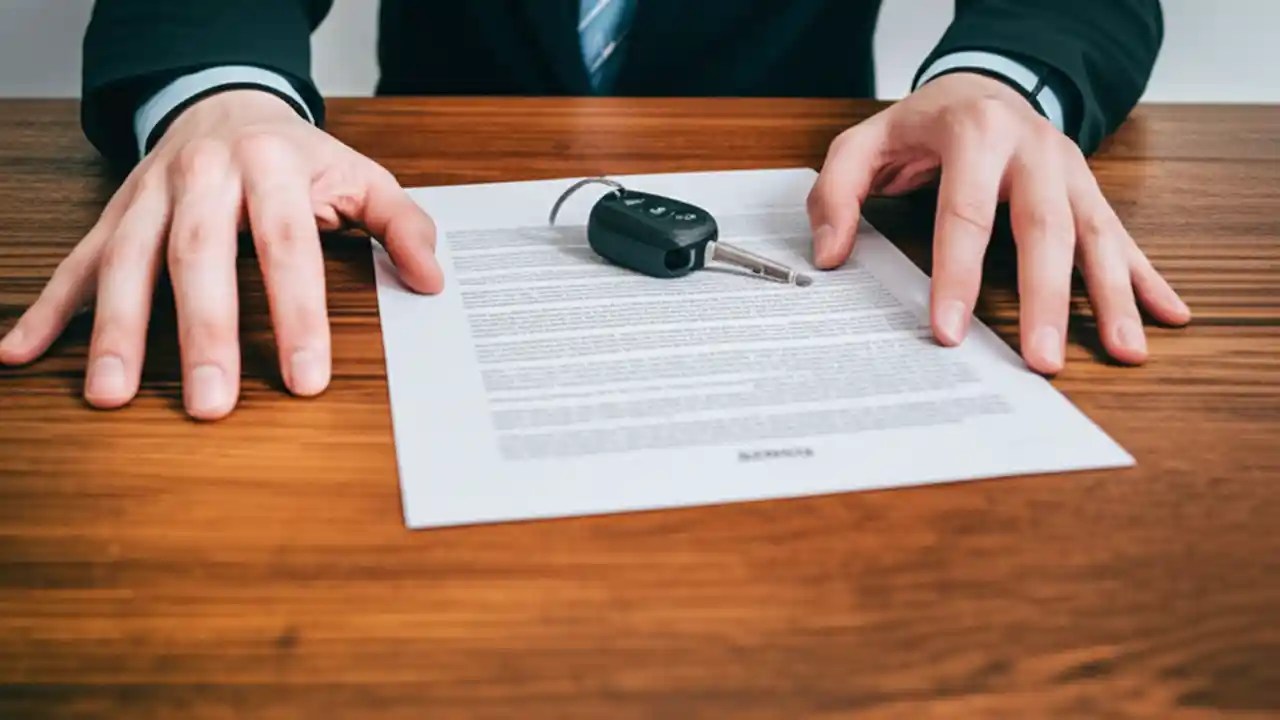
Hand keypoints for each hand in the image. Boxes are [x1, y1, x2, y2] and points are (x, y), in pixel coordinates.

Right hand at [0, 90, 442, 418]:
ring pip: (127, 262)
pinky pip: (76, 262)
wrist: (227, 103)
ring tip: (111, 395)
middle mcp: (203, 176)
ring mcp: (151, 195)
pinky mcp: (115, 215)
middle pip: (199, 257)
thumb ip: (401, 225)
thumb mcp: (364, 178)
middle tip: (209, 403)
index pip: (287, 247)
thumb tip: (431, 279)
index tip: (304, 380)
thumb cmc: (303, 159)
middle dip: (203, 332)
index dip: (296, 315)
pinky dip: (48, 310)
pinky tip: (20, 353)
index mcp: (272, 164)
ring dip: (116, 331)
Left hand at [807, 73, 1189, 373]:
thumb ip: (837, 193)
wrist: (984, 84)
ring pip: (1097, 236)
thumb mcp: (865, 143)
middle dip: (1046, 299)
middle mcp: (1033, 150)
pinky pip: (1122, 236)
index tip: (948, 331)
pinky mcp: (1088, 192)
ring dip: (1113, 297)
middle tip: (1042, 361)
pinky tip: (1168, 315)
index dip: (957, 276)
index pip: (965, 214)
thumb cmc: (924, 125)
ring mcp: (1069, 172)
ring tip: (1124, 351)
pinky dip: (1147, 278)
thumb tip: (830, 255)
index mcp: (975, 133)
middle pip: (1045, 229)